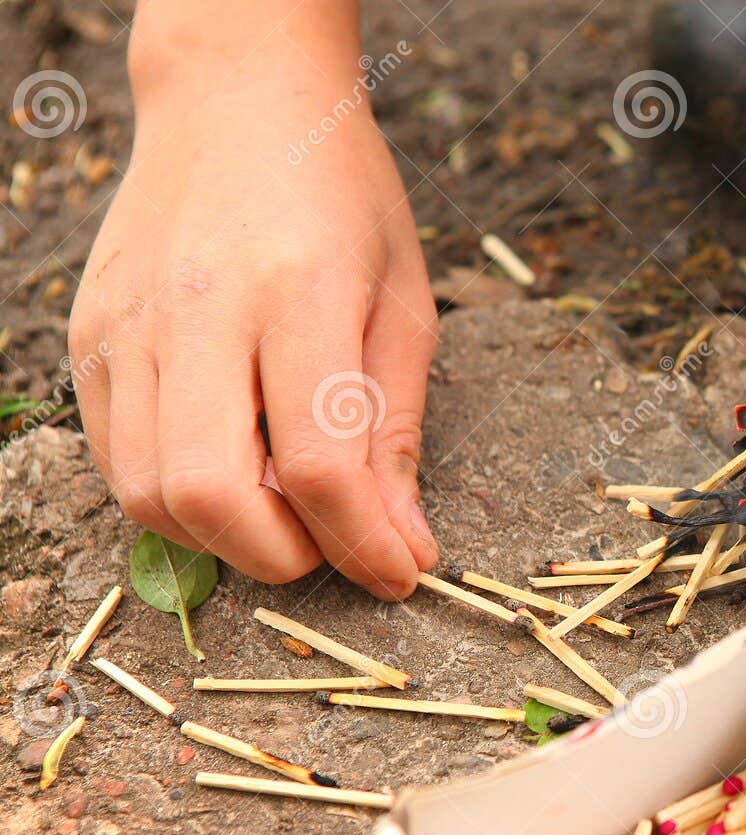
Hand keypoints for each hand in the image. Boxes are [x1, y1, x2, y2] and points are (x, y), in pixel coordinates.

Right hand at [70, 11, 437, 598]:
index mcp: (299, 291)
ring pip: (148, 492)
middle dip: (282, 557)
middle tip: (333, 545)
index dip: (364, 544)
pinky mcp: (90, 332)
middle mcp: (198, 308)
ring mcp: (129, 321)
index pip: (320, 463)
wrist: (237, 99)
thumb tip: (404, 548)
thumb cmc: (343, 196)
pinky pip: (115, 457)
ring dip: (225, 539)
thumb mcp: (405, 303)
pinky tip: (233, 473)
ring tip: (287, 512)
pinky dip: (175, 499)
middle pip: (211, 493)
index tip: (400, 572)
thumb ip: (397, 431)